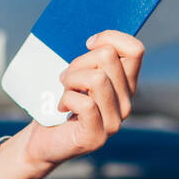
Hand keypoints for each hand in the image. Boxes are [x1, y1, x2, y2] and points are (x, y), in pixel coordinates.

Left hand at [24, 30, 144, 169]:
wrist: (43, 139)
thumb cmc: (60, 101)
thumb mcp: (78, 73)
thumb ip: (92, 57)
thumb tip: (94, 39)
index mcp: (125, 84)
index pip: (135, 49)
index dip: (109, 38)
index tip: (88, 44)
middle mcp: (126, 103)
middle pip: (108, 57)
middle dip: (80, 61)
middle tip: (67, 78)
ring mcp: (114, 122)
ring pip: (97, 78)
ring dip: (71, 80)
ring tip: (64, 91)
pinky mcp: (97, 137)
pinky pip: (85, 103)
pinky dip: (66, 99)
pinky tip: (62, 108)